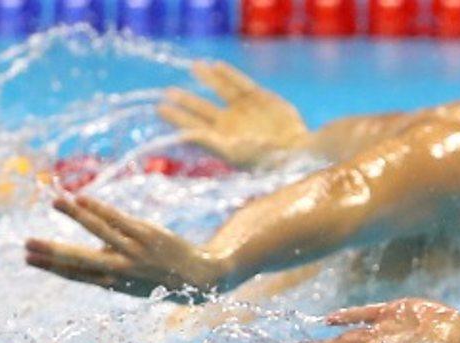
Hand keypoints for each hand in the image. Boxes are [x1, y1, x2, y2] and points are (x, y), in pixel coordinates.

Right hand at [25, 195, 224, 301]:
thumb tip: (97, 244)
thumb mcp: (135, 280)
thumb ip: (113, 265)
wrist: (201, 280)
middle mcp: (123, 270)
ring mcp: (136, 252)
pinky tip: (82, 198)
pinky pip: (119, 219)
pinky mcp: (149, 236)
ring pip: (99, 231)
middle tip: (26, 244)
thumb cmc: (163, 279)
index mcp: (115, 284)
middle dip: (52, 251)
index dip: (51, 266)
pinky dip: (100, 208)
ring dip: (75, 215)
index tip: (29, 258)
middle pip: (81, 259)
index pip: (76, 274)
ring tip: (55, 202)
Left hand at [158, 61, 308, 165]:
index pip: (194, 126)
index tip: (160, 108)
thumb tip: (180, 135)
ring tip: (195, 66)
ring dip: (208, 79)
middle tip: (168, 92)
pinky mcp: (261, 98)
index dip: (177, 118)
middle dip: (186, 100)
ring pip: (221, 91)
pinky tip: (216, 66)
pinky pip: (242, 83)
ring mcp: (246, 110)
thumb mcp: (232, 153)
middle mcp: (232, 125)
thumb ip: (206, 142)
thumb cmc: (265, 159)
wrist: (298, 151)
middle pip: (203, 109)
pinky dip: (230, 74)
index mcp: (222, 141)